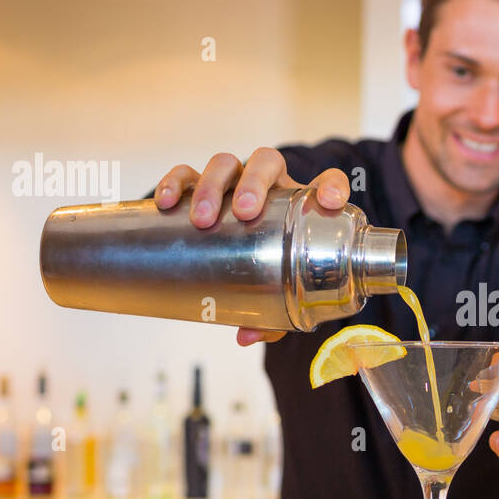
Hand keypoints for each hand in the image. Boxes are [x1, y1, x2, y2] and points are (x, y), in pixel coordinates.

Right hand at [152, 147, 351, 346]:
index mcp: (302, 207)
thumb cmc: (270, 275)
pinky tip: (166, 202)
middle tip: (243, 211)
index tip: (329, 201)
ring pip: (226, 164)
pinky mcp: (201, 187)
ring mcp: (234, 184)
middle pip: (266, 162)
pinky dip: (176, 182)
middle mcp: (271, 187)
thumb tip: (246, 336)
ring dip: (213, 185)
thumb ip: (271, 318)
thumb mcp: (278, 299)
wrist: (246, 262)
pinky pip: (186, 174)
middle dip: (254, 183)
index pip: (327, 184)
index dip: (332, 187)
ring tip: (202, 217)